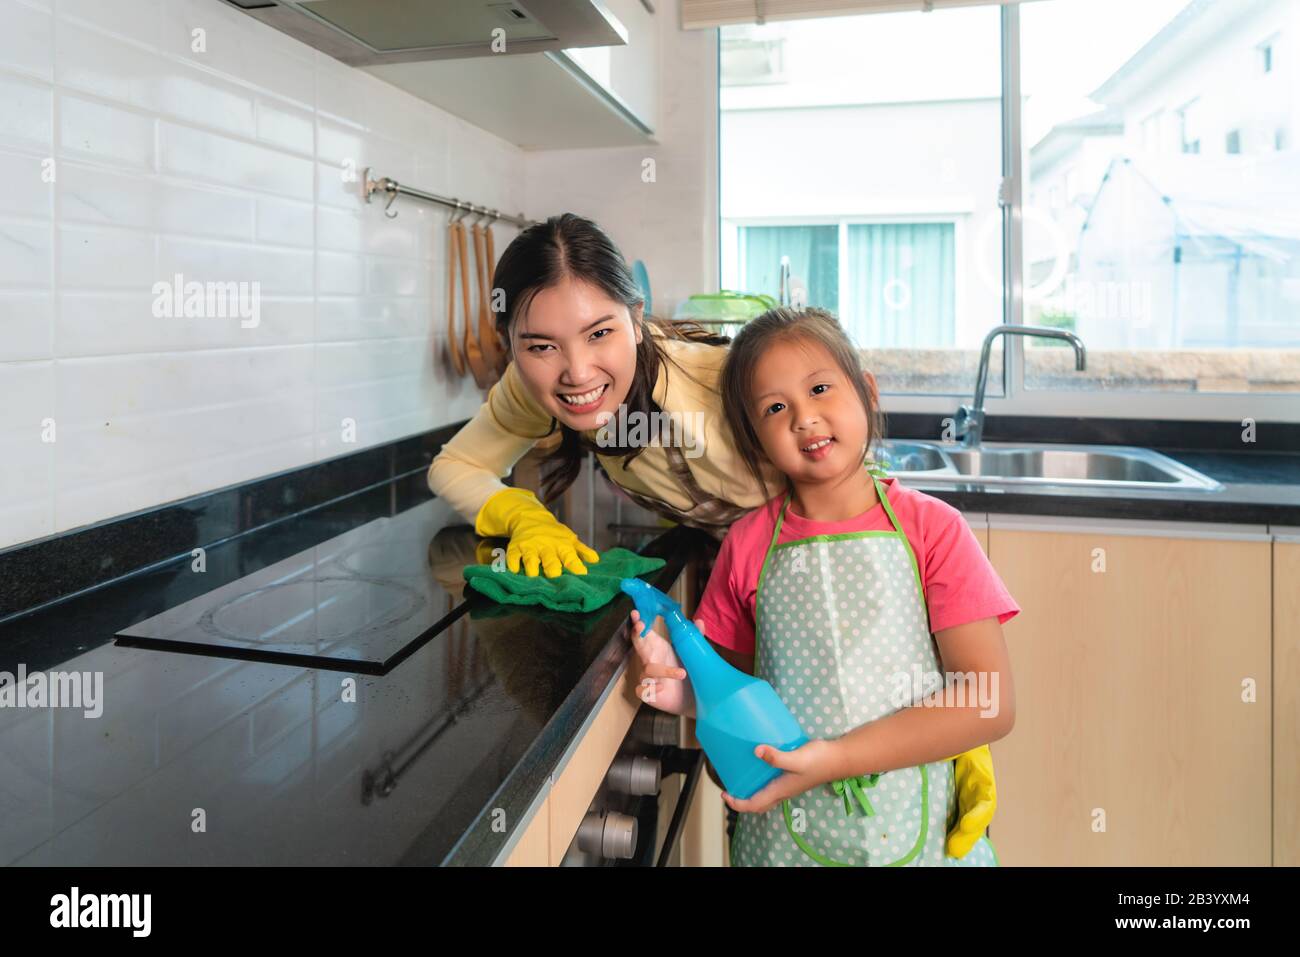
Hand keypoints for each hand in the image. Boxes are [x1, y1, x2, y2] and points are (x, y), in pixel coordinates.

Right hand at [474, 487, 599, 577]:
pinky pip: (512, 557)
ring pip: (530, 559)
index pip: (570, 557)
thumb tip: (596, 561)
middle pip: (550, 560)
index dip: (576, 567)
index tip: (582, 575)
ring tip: (533, 576)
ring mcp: (530, 547)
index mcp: (561, 546)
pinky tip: (514, 571)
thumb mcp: (570, 539)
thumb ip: (582, 551)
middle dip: (553, 570)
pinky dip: (512, 564)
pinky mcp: (515, 548)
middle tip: (556, 578)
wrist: (530, 518)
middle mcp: (546, 547)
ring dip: (532, 568)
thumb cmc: (554, 533)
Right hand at [627, 609, 696, 716]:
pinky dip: (652, 688)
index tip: (636, 613)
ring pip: (648, 669)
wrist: (690, 697)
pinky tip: (663, 688)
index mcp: (658, 647)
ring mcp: (646, 676)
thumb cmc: (685, 670)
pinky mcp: (646, 692)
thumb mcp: (690, 653)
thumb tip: (700, 621)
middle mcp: (650, 659)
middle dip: (638, 635)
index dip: (638, 622)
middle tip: (641, 625)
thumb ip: (694, 637)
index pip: (645, 632)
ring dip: (664, 670)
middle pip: (640, 645)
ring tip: (682, 673)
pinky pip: (642, 689)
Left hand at [720, 739, 845, 814]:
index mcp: (780, 790)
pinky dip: (762, 779)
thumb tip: (756, 751)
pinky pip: (773, 783)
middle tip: (730, 788)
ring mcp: (788, 784)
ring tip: (741, 776)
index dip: (737, 803)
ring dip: (752, 790)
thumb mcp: (796, 758)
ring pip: (766, 794)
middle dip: (742, 800)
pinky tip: (760, 762)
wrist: (839, 758)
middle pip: (758, 803)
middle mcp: (783, 790)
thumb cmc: (819, 760)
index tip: (724, 794)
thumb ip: (776, 757)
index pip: (754, 805)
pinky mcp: (793, 775)